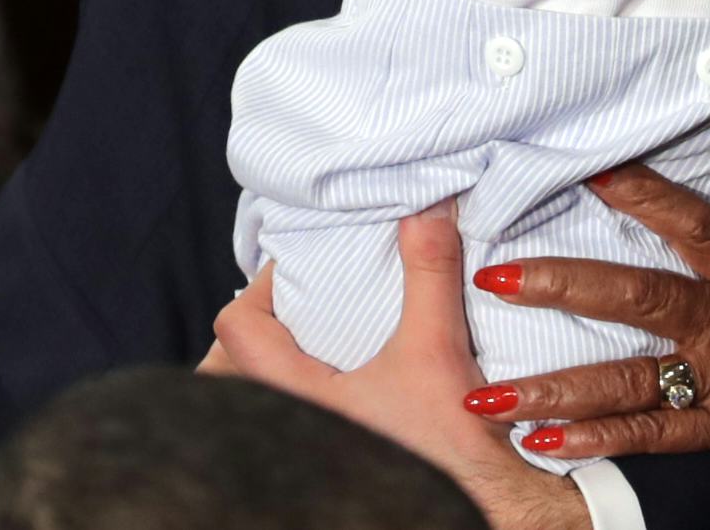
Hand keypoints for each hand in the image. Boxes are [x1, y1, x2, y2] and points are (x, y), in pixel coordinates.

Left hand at [209, 212, 589, 529]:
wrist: (486, 510)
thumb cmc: (450, 446)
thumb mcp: (439, 348)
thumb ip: (428, 273)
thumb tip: (427, 210)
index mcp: (297, 398)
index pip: (235, 328)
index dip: (262, 286)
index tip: (301, 271)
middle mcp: (288, 428)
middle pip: (223, 370)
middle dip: (257, 330)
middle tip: (300, 304)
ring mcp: (304, 449)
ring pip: (251, 401)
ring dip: (271, 368)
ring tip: (313, 344)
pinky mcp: (330, 462)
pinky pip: (283, 423)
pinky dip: (296, 398)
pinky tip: (339, 386)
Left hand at [472, 165, 709, 522]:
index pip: (693, 223)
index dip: (643, 192)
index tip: (591, 166)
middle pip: (636, 299)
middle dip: (562, 285)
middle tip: (496, 275)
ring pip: (627, 380)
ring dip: (554, 387)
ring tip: (488, 394)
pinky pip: (656, 438)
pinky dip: (600, 441)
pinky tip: (547, 444)